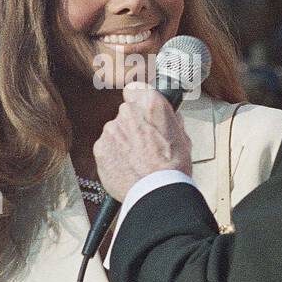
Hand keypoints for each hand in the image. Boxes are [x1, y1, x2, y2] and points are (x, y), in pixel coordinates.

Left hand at [92, 81, 192, 201]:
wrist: (157, 192)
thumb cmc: (174, 166)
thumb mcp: (182, 136)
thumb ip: (169, 119)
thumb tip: (166, 114)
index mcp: (150, 103)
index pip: (135, 89)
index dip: (138, 100)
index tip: (141, 110)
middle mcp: (127, 111)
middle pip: (125, 112)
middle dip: (132, 125)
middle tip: (144, 143)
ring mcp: (111, 129)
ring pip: (115, 131)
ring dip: (122, 141)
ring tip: (136, 160)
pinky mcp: (100, 148)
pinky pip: (106, 147)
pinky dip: (113, 155)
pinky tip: (126, 167)